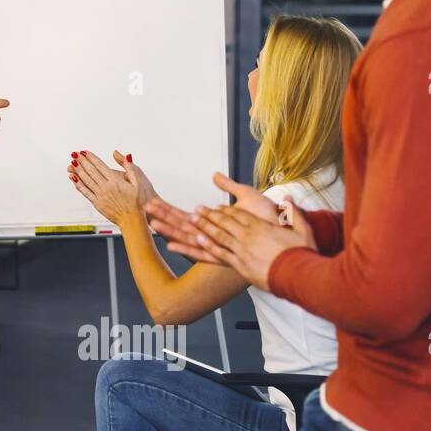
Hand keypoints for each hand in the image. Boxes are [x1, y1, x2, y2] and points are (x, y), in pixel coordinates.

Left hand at [66, 149, 150, 224]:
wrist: (133, 220)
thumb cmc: (138, 202)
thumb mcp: (139, 182)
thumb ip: (130, 167)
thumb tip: (125, 155)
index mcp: (115, 180)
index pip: (99, 165)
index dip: (91, 157)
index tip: (84, 152)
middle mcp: (106, 187)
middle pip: (91, 171)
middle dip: (82, 161)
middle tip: (74, 154)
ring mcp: (100, 196)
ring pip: (86, 180)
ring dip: (78, 171)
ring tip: (72, 163)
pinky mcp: (97, 204)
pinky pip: (85, 192)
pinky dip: (78, 184)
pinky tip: (73, 178)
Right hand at [144, 172, 280, 264]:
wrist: (284, 229)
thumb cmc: (269, 218)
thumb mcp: (245, 196)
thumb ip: (228, 186)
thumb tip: (214, 176)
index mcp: (215, 223)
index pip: (187, 215)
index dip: (170, 208)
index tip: (154, 201)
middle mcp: (213, 234)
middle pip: (182, 224)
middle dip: (163, 215)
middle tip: (146, 207)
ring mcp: (217, 244)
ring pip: (187, 236)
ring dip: (169, 229)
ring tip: (152, 222)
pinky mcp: (225, 254)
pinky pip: (201, 252)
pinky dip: (185, 248)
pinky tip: (171, 244)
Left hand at [187, 197, 317, 289]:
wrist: (299, 277)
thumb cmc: (301, 254)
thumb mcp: (303, 229)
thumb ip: (293, 212)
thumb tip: (288, 198)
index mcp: (260, 227)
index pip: (239, 214)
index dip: (226, 210)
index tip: (217, 207)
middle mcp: (248, 237)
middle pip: (224, 222)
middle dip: (209, 215)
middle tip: (197, 209)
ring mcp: (242, 252)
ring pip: (219, 236)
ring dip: (204, 227)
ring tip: (192, 220)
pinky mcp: (240, 266)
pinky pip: (221, 253)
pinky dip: (209, 245)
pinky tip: (199, 241)